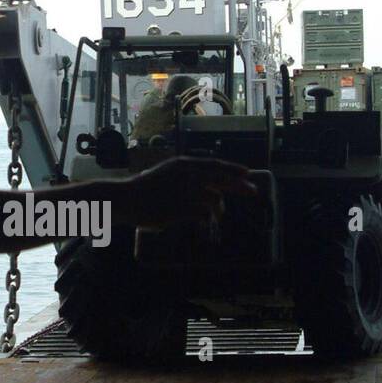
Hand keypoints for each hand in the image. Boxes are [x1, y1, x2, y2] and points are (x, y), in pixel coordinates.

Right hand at [123, 156, 255, 226]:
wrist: (127, 198)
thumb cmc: (147, 187)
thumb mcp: (169, 173)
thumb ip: (190, 177)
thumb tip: (213, 186)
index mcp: (184, 164)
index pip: (216, 165)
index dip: (233, 169)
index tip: (248, 173)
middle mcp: (187, 175)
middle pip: (222, 180)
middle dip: (240, 185)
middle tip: (254, 191)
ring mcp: (185, 192)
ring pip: (215, 200)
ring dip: (219, 209)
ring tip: (217, 215)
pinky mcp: (182, 209)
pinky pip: (203, 214)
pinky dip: (205, 217)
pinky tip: (200, 218)